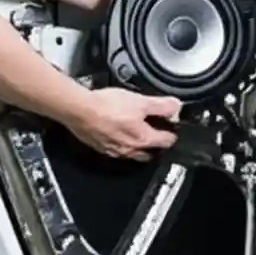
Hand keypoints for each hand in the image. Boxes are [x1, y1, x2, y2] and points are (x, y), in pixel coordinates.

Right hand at [64, 88, 182, 161]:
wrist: (79, 110)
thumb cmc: (107, 106)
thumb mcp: (139, 101)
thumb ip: (160, 105)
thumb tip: (176, 107)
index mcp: (144, 139)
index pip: (167, 141)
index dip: (172, 133)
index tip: (172, 127)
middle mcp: (130, 149)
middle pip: (150, 153)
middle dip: (155, 145)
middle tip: (157, 133)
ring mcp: (115, 151)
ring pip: (133, 153)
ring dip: (137, 146)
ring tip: (136, 134)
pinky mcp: (101, 148)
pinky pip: (116, 150)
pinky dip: (120, 144)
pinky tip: (116, 133)